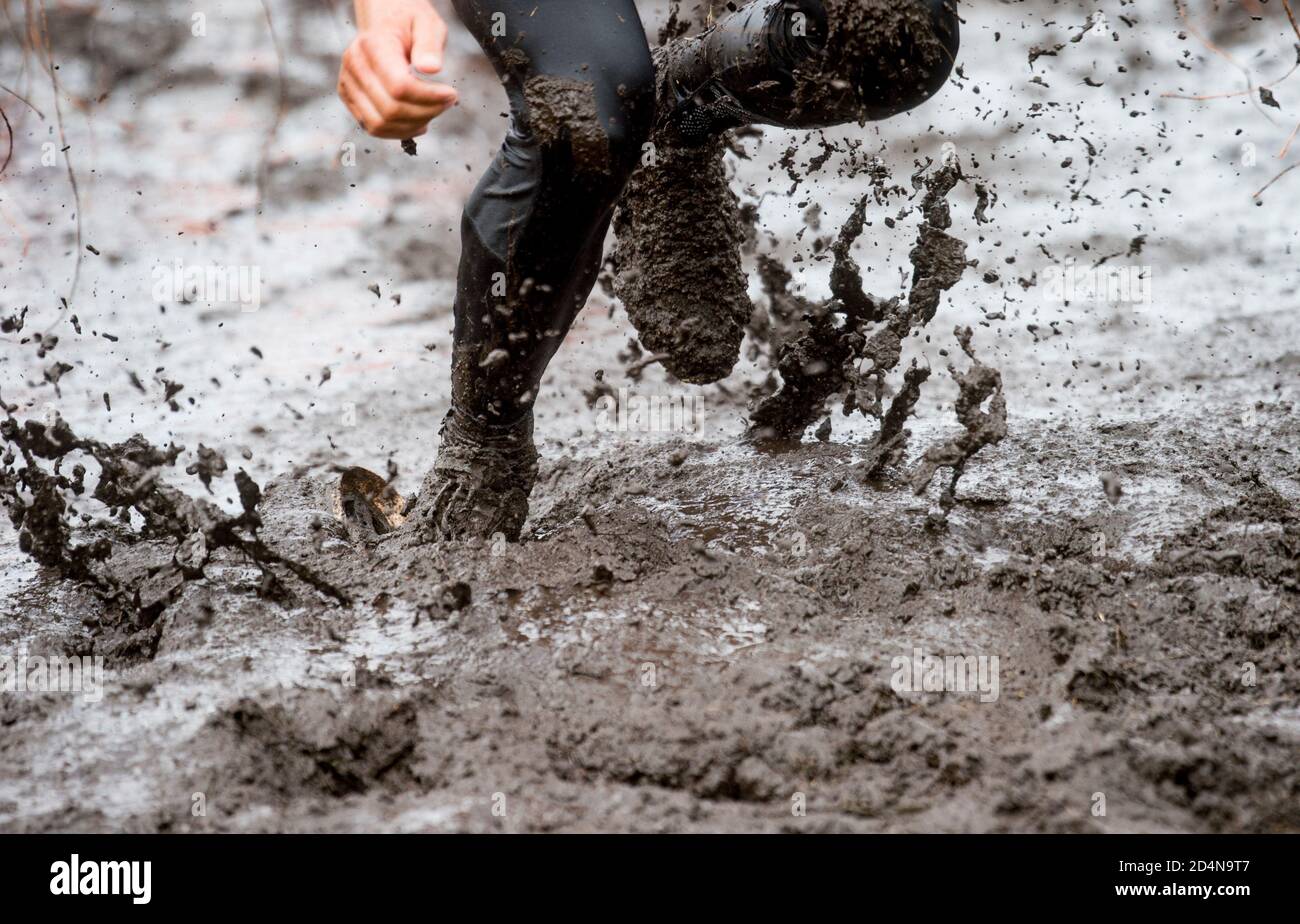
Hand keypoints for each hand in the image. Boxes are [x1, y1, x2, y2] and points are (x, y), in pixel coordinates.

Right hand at [338, 0, 458, 138]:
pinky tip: (419, 122)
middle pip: (390, 109)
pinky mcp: (348, 97)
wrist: (385, 22)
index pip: (400, 86)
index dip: (429, 98)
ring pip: (380, 124)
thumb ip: (430, 44)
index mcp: (372, 45)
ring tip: (433, 111)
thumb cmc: (409, 23)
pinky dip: (399, 131)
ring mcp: (347, 83)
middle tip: (447, 102)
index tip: (451, 93)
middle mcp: (354, 64)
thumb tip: (431, 69)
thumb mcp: (427, 24)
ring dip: (413, 125)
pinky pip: (373, 127)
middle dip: (426, 113)